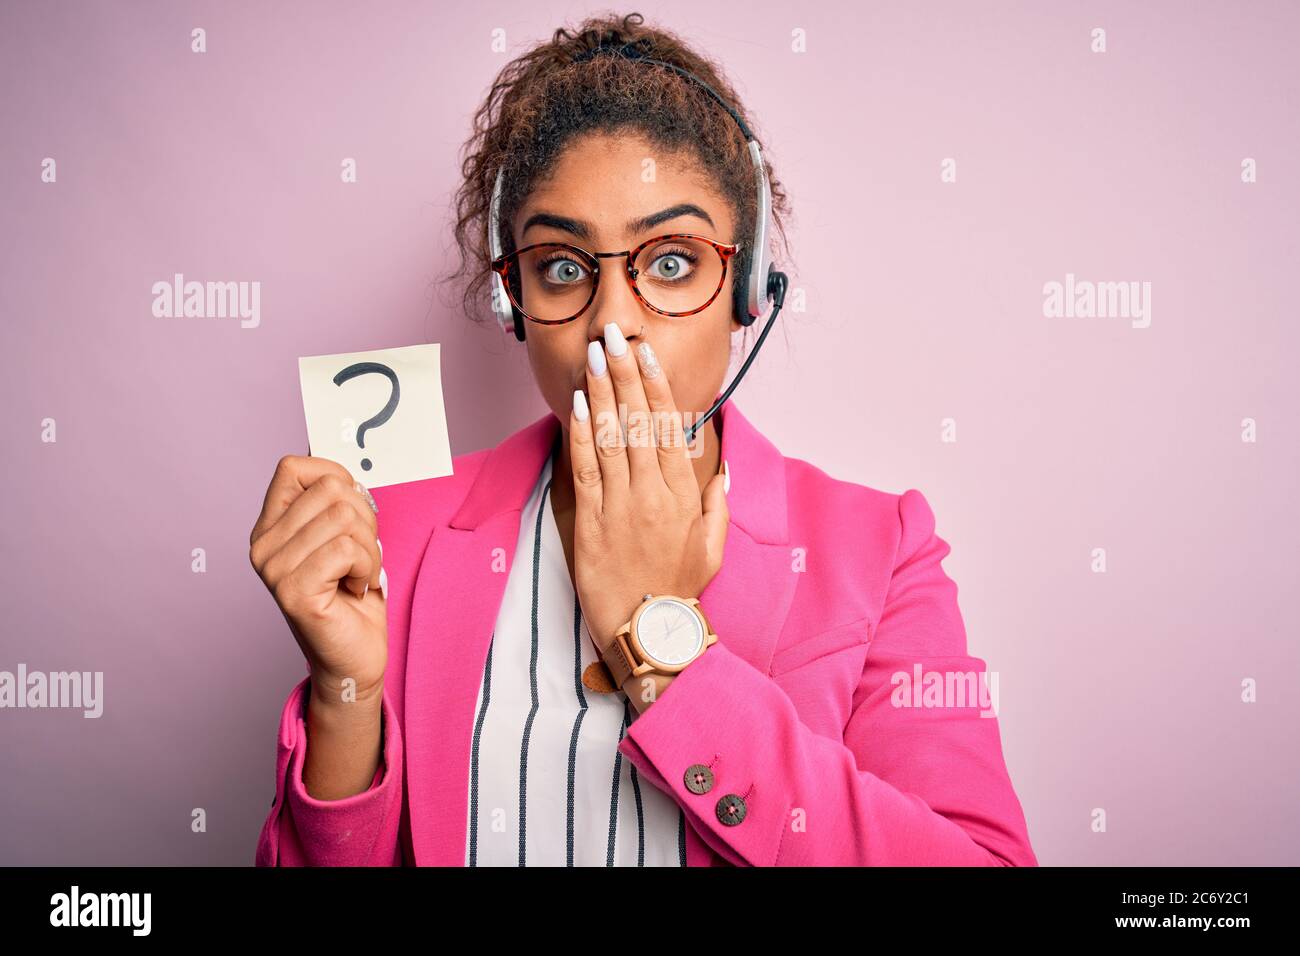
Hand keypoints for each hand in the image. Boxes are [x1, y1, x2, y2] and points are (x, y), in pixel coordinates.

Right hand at [249, 455, 386, 704]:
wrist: (354, 657)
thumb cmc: (352, 594)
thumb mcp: (344, 536)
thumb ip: (335, 501)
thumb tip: (341, 469)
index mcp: (269, 527)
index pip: (294, 466)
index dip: (335, 479)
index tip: (351, 515)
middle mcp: (262, 546)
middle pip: (331, 490)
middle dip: (365, 520)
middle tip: (361, 556)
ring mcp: (273, 570)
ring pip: (345, 518)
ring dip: (370, 549)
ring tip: (358, 575)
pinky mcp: (294, 592)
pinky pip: (347, 549)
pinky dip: (367, 567)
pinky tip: (356, 589)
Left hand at [568, 323, 729, 655]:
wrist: (649, 633)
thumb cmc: (680, 591)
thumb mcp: (711, 547)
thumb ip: (716, 504)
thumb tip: (721, 469)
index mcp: (683, 495)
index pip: (669, 427)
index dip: (656, 386)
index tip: (646, 354)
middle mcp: (653, 493)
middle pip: (638, 422)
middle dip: (625, 374)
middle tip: (614, 337)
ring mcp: (622, 506)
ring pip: (611, 438)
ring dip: (603, 392)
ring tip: (595, 357)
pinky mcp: (592, 523)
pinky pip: (586, 469)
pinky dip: (582, 434)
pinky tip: (579, 404)